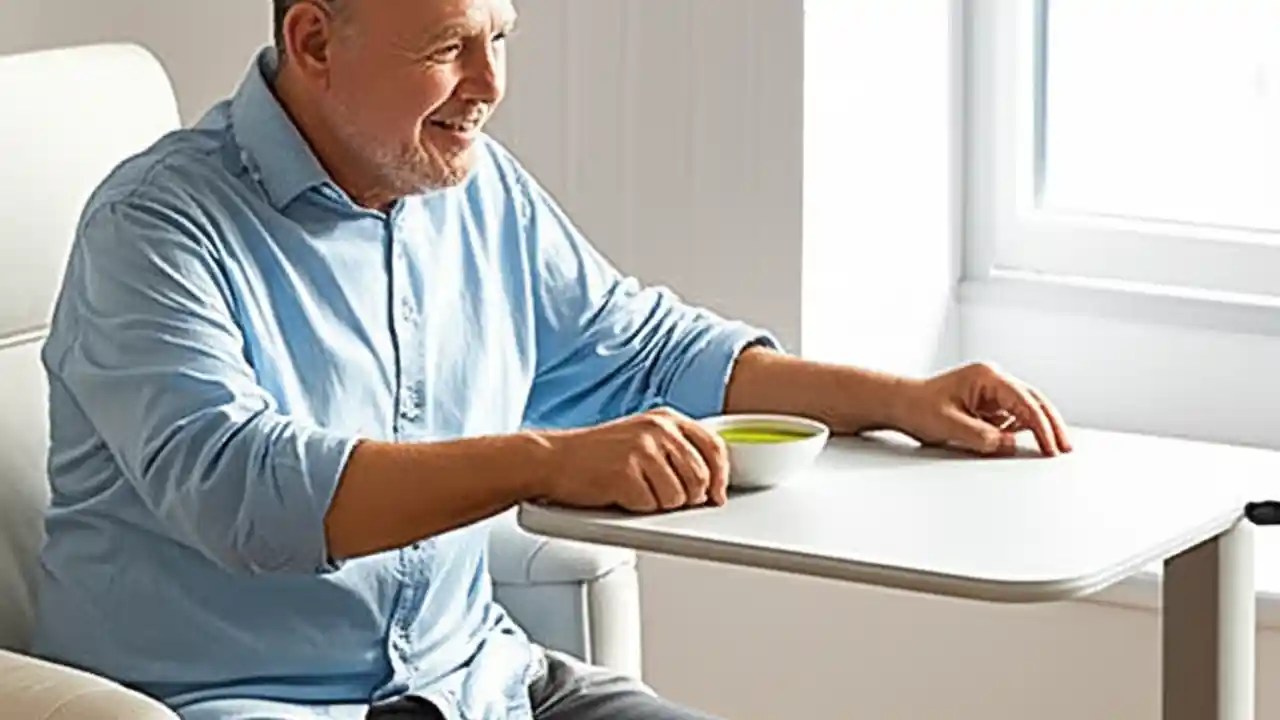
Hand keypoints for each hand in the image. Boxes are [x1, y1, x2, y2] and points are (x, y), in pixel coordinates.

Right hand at [538, 408, 729, 512]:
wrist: (554, 459)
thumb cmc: (598, 455)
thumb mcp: (643, 438)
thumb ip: (676, 451)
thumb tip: (712, 486)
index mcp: (666, 419)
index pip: (714, 448)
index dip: (720, 478)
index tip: (716, 496)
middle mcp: (658, 429)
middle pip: (700, 479)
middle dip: (688, 498)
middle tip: (662, 497)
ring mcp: (641, 449)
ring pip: (678, 497)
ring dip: (660, 504)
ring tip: (637, 490)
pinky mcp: (626, 472)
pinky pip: (651, 506)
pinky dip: (638, 507)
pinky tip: (621, 493)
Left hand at [892, 362, 1072, 456]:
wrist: (898, 404)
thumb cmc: (917, 407)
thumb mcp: (949, 426)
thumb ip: (983, 437)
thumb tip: (1010, 444)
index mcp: (986, 377)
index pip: (1025, 402)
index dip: (1042, 427)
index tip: (1052, 447)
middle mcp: (992, 379)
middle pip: (1033, 400)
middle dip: (1050, 424)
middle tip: (1064, 448)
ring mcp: (990, 390)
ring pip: (1026, 407)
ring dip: (1038, 426)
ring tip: (1051, 447)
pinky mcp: (986, 402)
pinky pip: (1011, 415)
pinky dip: (1021, 428)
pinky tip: (1024, 441)